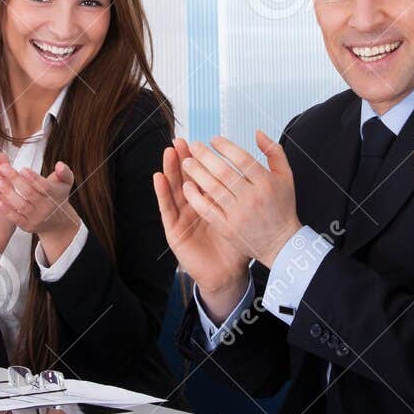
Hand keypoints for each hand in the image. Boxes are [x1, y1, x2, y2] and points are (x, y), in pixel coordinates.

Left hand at [0, 152, 80, 262]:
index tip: (22, 169)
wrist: (57, 222)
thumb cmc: (57, 196)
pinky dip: (7, 210)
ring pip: (21, 205)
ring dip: (8, 193)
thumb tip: (59, 165)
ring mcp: (36, 218)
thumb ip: (64, 172)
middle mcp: (46, 207)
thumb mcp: (65, 183)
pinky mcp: (28, 226)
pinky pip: (16, 218)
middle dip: (15, 180)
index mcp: (55, 195)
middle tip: (3, 168)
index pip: (44, 186)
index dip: (33, 178)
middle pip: (29, 193)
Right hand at [152, 138, 249, 316]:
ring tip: (169, 152)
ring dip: (170, 170)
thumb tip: (254, 169)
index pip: (202, 175)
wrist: (228, 273)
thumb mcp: (244, 214)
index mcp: (209, 201)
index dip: (200, 158)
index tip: (200, 141)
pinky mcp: (174, 230)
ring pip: (173, 189)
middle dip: (183, 159)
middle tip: (181, 140)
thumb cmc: (236, 244)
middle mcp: (193, 207)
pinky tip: (159, 178)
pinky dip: (162, 193)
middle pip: (185, 178)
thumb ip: (246, 193)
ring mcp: (182, 218)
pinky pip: (167, 209)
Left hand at [176, 131, 300, 266]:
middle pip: (224, 172)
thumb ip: (273, 152)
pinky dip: (196, 197)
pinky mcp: (228, 228)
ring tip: (186, 162)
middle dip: (205, 156)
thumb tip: (257, 132)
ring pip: (213, 189)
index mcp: (266, 183)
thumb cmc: (282, 207)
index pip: (242, 159)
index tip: (213, 140)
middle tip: (194, 146)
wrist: (281, 243)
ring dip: (197, 173)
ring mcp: (239, 214)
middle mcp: (252, 198)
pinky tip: (187, 186)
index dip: (225, 146)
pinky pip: (207, 210)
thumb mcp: (286, 176)